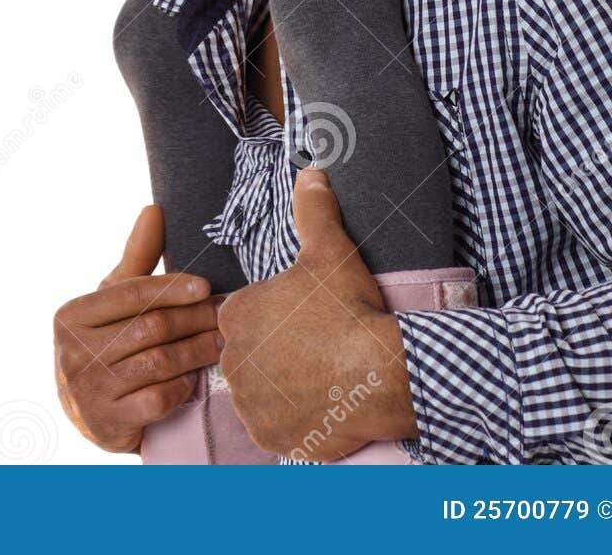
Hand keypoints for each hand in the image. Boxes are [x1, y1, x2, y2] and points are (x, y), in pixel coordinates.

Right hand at [52, 203, 222, 455]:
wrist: (86, 408)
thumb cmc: (105, 339)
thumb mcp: (112, 298)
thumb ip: (136, 257)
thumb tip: (154, 210)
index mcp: (72, 315)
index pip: (132, 293)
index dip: (173, 288)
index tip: (206, 287)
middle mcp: (75, 353)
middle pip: (150, 328)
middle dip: (193, 319)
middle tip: (224, 314)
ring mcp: (90, 392)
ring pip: (158, 363)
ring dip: (197, 351)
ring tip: (221, 341)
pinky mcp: (109, 424)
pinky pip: (158, 400)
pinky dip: (182, 386)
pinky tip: (195, 376)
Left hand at [216, 167, 417, 460]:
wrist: (379, 371)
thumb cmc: (350, 308)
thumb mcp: (331, 250)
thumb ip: (313, 211)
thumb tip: (310, 173)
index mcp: (237, 315)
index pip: (246, 316)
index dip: (277, 318)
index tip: (305, 320)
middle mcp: (232, 360)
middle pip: (250, 356)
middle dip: (276, 354)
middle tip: (315, 349)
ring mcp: (249, 404)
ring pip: (261, 394)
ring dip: (282, 389)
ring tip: (320, 377)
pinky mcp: (269, 437)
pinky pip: (275, 429)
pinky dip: (293, 421)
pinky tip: (319, 405)